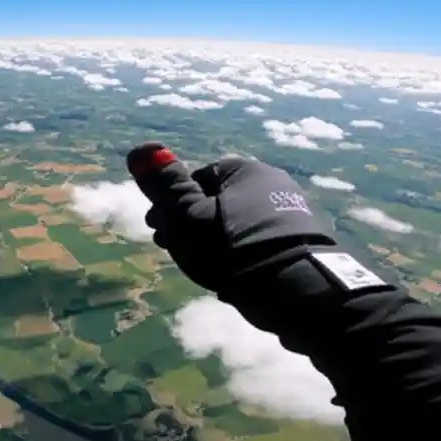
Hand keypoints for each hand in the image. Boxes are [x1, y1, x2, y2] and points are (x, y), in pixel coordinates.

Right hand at [125, 142, 334, 296]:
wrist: (297, 290)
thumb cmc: (233, 249)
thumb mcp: (189, 217)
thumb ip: (165, 185)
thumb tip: (141, 150)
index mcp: (245, 170)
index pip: (195, 178)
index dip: (170, 204)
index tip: (157, 230)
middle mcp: (271, 183)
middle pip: (215, 202)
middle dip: (189, 225)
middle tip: (173, 250)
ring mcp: (288, 212)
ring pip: (235, 225)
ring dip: (213, 242)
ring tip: (203, 268)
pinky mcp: (299, 241)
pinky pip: (256, 242)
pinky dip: (240, 255)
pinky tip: (233, 277)